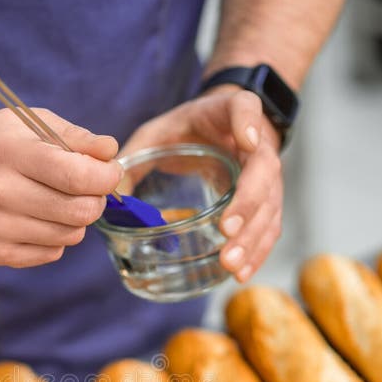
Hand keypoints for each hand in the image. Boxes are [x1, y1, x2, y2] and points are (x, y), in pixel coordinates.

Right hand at [0, 108, 122, 266]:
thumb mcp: (31, 123)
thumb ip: (77, 137)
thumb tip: (111, 153)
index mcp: (9, 153)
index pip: (77, 176)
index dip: (106, 176)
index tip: (110, 171)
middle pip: (80, 211)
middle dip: (96, 198)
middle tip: (87, 187)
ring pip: (71, 235)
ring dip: (75, 218)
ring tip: (58, 200)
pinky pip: (52, 253)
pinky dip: (56, 236)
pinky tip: (38, 217)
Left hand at [121, 86, 281, 281]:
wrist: (220, 131)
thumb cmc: (186, 131)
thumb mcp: (157, 133)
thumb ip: (136, 155)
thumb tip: (110, 196)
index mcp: (228, 113)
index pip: (245, 107)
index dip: (249, 123)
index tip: (247, 141)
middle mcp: (257, 145)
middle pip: (265, 171)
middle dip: (248, 204)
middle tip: (227, 231)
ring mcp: (266, 177)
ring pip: (270, 207)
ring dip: (252, 238)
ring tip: (230, 264)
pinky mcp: (265, 204)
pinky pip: (268, 229)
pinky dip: (257, 253)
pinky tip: (239, 274)